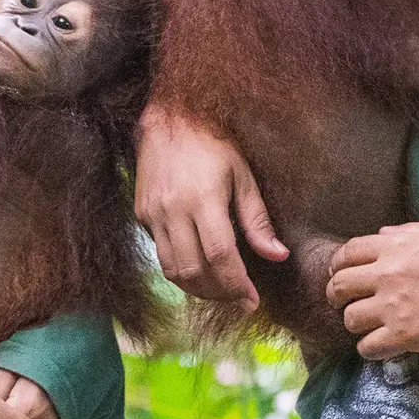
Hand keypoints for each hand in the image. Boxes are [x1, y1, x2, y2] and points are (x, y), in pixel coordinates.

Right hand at [135, 104, 286, 311]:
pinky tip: (200, 268)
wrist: (169, 117)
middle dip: (219, 293)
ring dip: (197, 289)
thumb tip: (277, 255)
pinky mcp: (140, 214)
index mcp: (203, 199)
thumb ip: (257, 220)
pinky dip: (180, 271)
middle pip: (193, 271)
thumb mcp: (244, 175)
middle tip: (239, 299)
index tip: (252, 301)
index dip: (237, 285)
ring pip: (171, 270)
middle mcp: (172, 210)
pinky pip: (160, 255)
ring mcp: (152, 214)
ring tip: (220, 290)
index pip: (220, 257)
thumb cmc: (214, 143)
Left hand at [327, 221, 418, 359]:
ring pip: (349, 318)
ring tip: (366, 326)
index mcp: (395, 247)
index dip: (338, 265)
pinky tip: (380, 346)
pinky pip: (367, 346)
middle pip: (340, 286)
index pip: (348, 253)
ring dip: (355, 323)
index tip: (339, 274)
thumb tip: (382, 234)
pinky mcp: (403, 336)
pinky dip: (369, 348)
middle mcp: (388, 275)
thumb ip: (408, 231)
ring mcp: (393, 307)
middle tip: (342, 303)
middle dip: (336, 295)